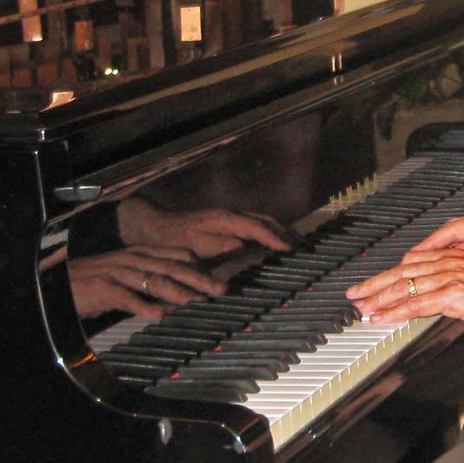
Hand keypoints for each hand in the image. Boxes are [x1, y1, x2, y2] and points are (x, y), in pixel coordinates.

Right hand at [56, 244, 225, 318]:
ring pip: (154, 281)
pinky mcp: (104, 289)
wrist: (60, 282)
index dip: (199, 268)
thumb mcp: (127, 274)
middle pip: (171, 267)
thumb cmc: (97, 282)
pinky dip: (144, 306)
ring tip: (197, 302)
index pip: (176, 256)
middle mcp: (132, 260)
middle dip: (198, 279)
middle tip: (220, 290)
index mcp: (140, 254)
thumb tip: (179, 294)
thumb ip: (151, 279)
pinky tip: (159, 315)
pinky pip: (127, 298)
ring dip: (178, 292)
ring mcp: (118, 273)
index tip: (219, 280)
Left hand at [117, 198, 291, 258]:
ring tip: (298, 244)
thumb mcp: (194, 246)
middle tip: (305, 247)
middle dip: (286, 232)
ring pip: (263, 220)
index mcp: (224, 219)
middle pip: (265, 220)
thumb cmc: (175, 241)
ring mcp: (231, 217)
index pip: (256, 226)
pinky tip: (277, 243)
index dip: (274, 237)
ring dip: (281, 231)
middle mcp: (230, 214)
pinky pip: (256, 224)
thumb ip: (218, 244)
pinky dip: (271, 232)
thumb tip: (242, 243)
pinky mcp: (229, 223)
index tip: (290, 248)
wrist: (158, 228)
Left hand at [346, 245, 463, 331]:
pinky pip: (415, 305)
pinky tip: (380, 318)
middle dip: (376, 284)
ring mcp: (448, 278)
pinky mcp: (452, 295)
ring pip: (403, 287)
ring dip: (378, 299)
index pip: (415, 263)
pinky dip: (394, 312)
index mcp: (456, 257)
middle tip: (356, 293)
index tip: (379, 282)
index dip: (393, 273)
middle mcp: (448, 263)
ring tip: (361, 308)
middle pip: (402, 272)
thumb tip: (452, 297)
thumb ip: (463, 285)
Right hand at [414, 208, 463, 265]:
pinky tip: (461, 263)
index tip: (415, 255)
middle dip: (432, 246)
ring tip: (430, 263)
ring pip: (463, 238)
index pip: (451, 231)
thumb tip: (459, 254)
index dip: (430, 243)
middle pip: (453, 233)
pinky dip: (462, 253)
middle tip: (414, 260)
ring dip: (446, 250)